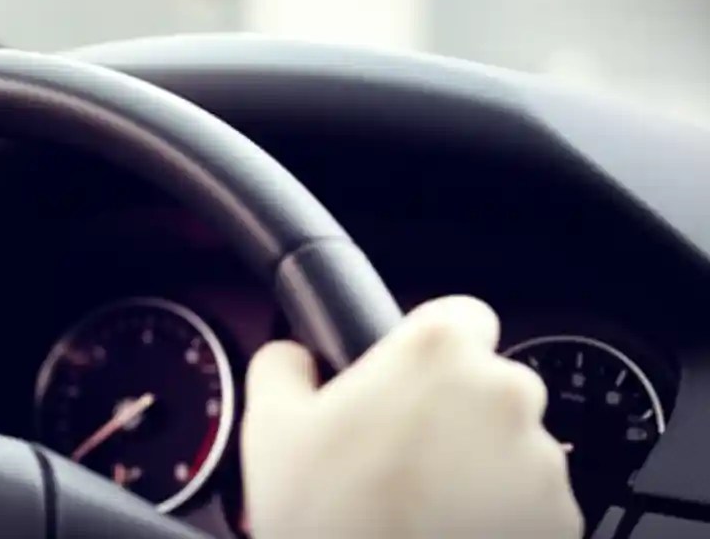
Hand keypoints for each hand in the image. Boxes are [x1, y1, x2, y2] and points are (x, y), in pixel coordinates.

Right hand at [241, 296, 581, 538]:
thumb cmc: (329, 522)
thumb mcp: (269, 426)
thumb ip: (283, 364)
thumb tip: (294, 355)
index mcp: (438, 352)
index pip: (459, 314)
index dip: (427, 348)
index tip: (407, 380)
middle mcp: (504, 393)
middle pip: (486, 382)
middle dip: (450, 411)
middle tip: (397, 456)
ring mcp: (541, 460)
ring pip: (509, 442)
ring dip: (475, 462)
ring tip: (419, 505)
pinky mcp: (561, 518)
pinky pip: (530, 498)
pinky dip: (500, 511)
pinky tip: (448, 532)